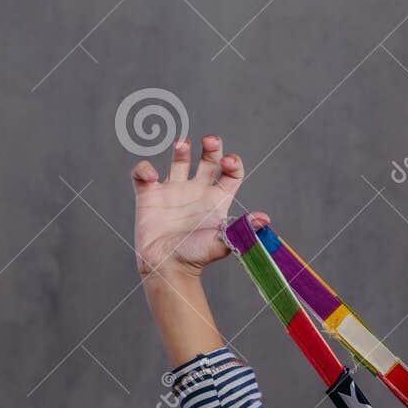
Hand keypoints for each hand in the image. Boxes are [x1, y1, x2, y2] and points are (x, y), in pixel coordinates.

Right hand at [131, 135, 267, 279]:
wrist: (166, 268)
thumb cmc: (195, 257)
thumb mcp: (221, 242)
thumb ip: (241, 229)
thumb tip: (264, 219)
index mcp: (217, 199)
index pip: (231, 173)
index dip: (232, 163)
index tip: (227, 162)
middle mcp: (197, 191)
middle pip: (209, 160)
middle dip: (211, 146)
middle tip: (210, 140)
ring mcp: (173, 191)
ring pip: (179, 160)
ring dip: (181, 148)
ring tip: (182, 144)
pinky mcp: (149, 195)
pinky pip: (143, 174)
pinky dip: (144, 169)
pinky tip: (151, 177)